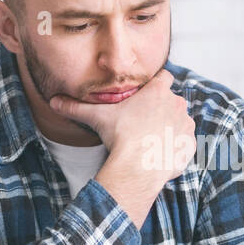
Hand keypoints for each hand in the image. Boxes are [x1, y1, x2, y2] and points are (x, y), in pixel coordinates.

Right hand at [48, 68, 194, 183]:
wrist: (138, 167)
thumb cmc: (120, 137)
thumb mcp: (96, 117)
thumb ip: (76, 107)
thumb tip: (53, 101)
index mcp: (159, 91)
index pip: (164, 77)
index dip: (156, 85)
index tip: (146, 97)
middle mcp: (177, 104)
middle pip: (171, 100)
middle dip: (161, 109)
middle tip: (143, 123)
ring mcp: (186, 125)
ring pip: (180, 121)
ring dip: (170, 127)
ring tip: (151, 139)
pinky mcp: (190, 145)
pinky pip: (185, 142)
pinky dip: (176, 146)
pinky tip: (160, 153)